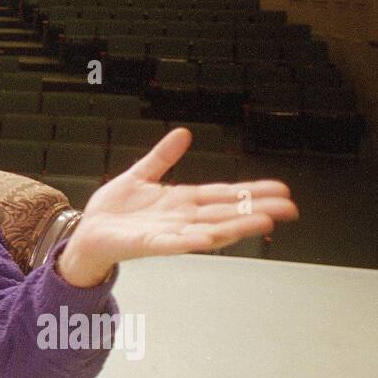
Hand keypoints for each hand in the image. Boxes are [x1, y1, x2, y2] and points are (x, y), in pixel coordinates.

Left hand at [56, 127, 299, 286]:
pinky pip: (173, 243)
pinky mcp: (147, 245)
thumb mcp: (139, 175)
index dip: (251, 191)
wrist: (87, 233)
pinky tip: (210, 238)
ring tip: (266, 222)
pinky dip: (191, 241)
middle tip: (291, 208)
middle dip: (257, 209)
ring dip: (236, 226)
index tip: (281, 190)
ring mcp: (167, 233)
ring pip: (209, 230)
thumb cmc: (114, 211)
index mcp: (181, 202)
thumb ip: (161, 157)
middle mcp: (181, 219)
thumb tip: (183, 133)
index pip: (223, 195)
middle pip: (226, 213)